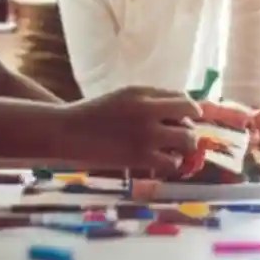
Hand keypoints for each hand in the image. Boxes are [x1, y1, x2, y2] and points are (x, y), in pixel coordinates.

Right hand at [64, 87, 200, 172]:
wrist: (68, 131)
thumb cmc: (97, 112)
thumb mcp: (126, 95)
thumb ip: (154, 97)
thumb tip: (184, 107)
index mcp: (145, 94)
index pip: (185, 100)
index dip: (192, 111)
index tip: (188, 118)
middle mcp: (148, 112)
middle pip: (191, 120)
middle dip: (190, 129)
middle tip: (181, 136)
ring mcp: (146, 136)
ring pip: (187, 141)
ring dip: (185, 147)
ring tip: (174, 150)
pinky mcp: (140, 158)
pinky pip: (172, 163)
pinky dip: (173, 164)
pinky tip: (163, 162)